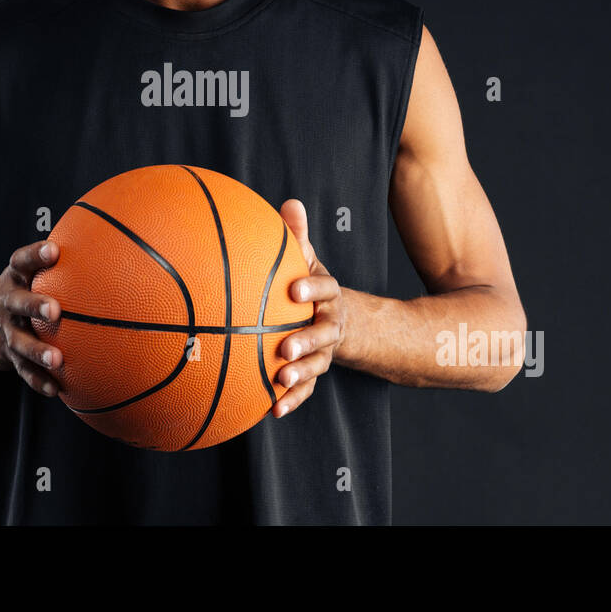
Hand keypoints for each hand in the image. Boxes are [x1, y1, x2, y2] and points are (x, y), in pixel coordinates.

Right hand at [0, 239, 63, 397]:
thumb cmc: (20, 291)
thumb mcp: (27, 272)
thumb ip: (56, 261)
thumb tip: (105, 238)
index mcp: (15, 277)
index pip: (21, 261)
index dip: (35, 254)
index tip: (53, 249)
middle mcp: (7, 302)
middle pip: (17, 301)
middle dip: (34, 305)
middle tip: (55, 310)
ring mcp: (6, 330)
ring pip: (20, 341)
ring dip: (37, 352)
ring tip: (56, 360)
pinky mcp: (7, 355)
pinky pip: (23, 370)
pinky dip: (38, 380)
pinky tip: (56, 390)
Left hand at [273, 199, 345, 417]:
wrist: (337, 318)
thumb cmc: (308, 282)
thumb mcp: (306, 258)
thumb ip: (297, 235)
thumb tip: (290, 201)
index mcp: (327, 294)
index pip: (325, 289)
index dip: (312, 289)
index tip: (294, 289)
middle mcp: (331, 323)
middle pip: (324, 333)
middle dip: (307, 341)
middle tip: (285, 348)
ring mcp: (325, 350)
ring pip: (318, 364)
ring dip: (301, 375)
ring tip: (280, 380)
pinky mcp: (315, 370)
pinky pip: (306, 388)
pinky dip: (292, 400)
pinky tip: (273, 410)